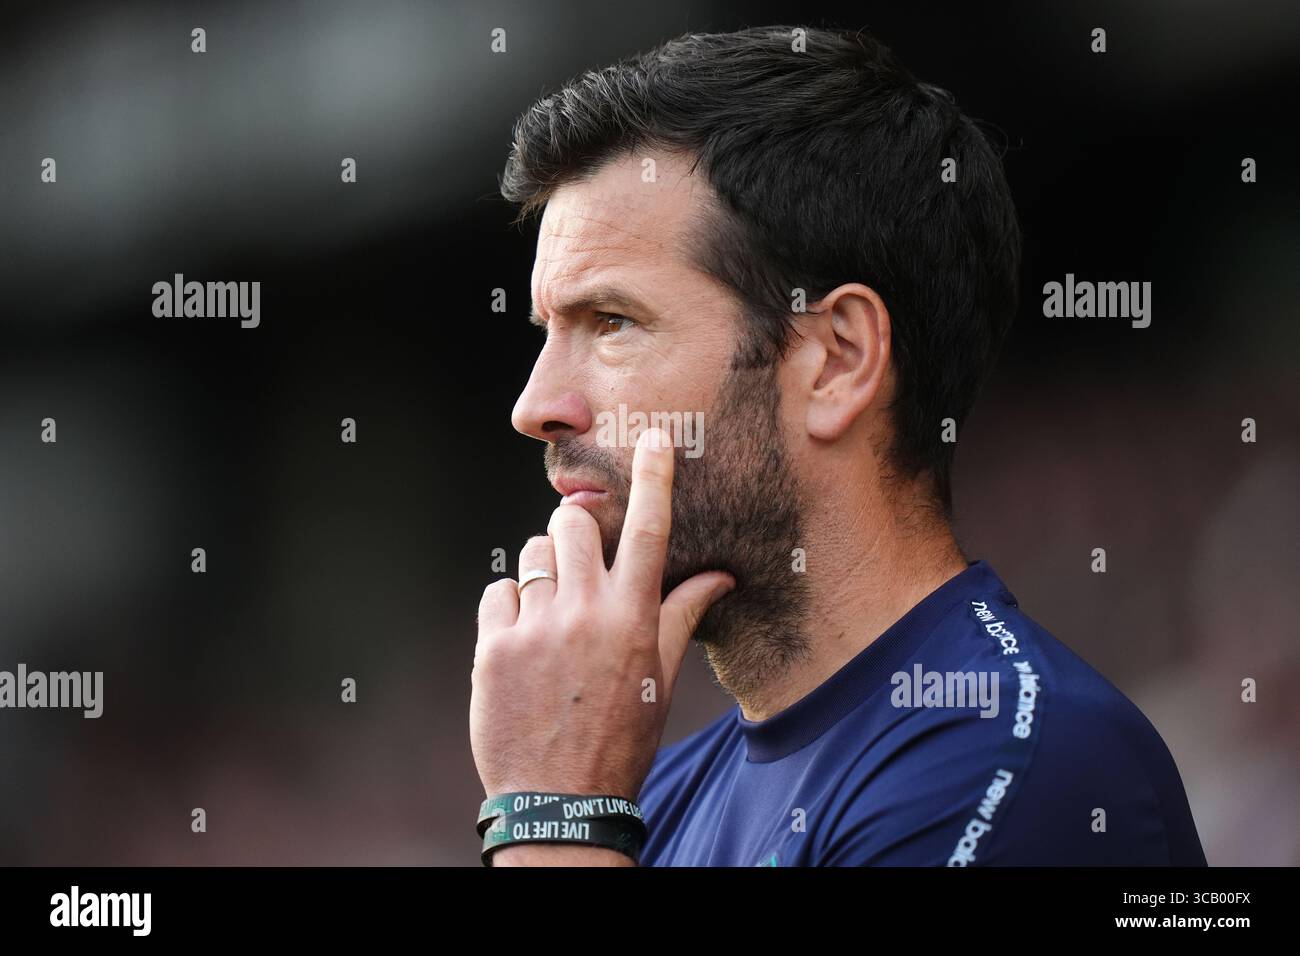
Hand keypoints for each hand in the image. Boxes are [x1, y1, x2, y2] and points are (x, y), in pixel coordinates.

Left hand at [470, 427, 734, 802]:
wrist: (560, 802)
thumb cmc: (620, 737)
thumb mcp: (660, 678)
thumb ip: (683, 616)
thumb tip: (721, 575)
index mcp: (633, 620)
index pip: (652, 531)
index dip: (655, 477)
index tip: (654, 437)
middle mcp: (585, 615)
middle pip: (575, 523)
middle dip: (577, 533)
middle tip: (580, 566)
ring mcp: (536, 629)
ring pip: (533, 553)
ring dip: (544, 570)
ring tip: (552, 615)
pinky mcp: (493, 647)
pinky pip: (499, 590)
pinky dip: (511, 606)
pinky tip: (523, 641)